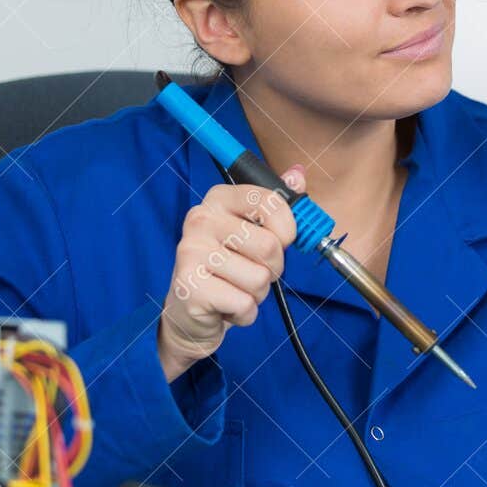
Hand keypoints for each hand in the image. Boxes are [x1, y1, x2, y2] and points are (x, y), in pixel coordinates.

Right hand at [157, 166, 303, 381]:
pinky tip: (226, 305)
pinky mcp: (188, 286)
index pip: (270, 201)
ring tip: (236, 287)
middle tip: (254, 270)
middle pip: (269, 246)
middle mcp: (201, 219)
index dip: (288, 228)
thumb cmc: (231, 266)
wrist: (190, 310)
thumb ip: (277, 204)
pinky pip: (244, 303)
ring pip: (259, 278)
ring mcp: (191, 251)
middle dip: (274, 267)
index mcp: (220, 199)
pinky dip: (245, 312)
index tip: (283, 240)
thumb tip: (297, 174)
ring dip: (258, 292)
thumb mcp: (255, 231)